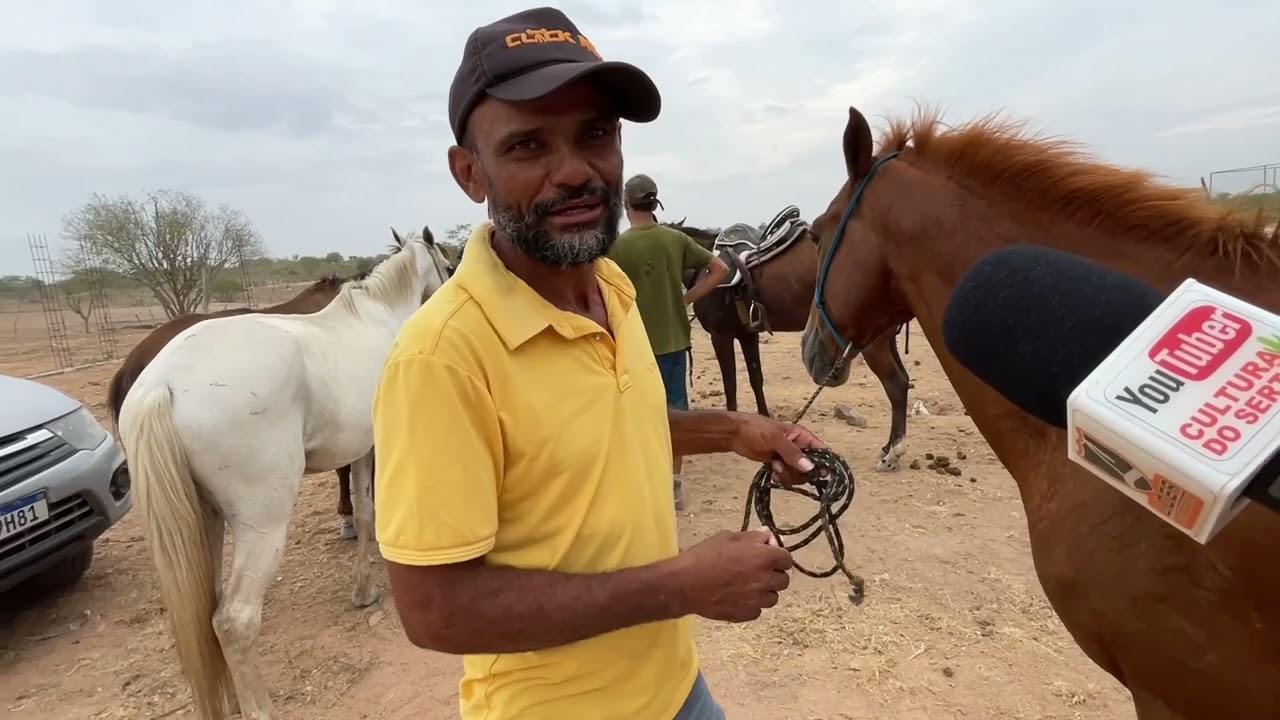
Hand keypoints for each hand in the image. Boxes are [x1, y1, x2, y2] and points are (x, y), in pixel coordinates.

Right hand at [672, 529, 792, 621]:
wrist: (685, 584)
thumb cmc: (705, 555)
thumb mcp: (729, 537)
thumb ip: (753, 538)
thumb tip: (767, 538)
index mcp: (764, 557)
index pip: (786, 559)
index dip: (777, 557)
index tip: (767, 556)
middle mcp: (766, 580)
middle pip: (783, 580)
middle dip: (773, 574)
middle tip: (757, 571)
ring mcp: (757, 600)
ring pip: (773, 598)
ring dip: (764, 591)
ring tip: (747, 586)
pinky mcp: (747, 614)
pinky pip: (758, 610)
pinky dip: (752, 604)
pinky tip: (738, 597)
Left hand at [729, 414, 829, 485]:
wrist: (735, 434)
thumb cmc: (756, 429)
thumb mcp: (775, 438)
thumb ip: (792, 453)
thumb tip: (810, 468)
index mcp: (802, 436)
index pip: (822, 451)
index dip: (824, 464)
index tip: (821, 475)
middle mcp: (799, 448)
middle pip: (811, 468)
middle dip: (798, 472)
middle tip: (784, 465)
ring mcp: (789, 458)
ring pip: (798, 475)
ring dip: (787, 475)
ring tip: (774, 465)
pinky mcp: (779, 465)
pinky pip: (787, 477)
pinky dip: (780, 477)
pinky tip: (771, 471)